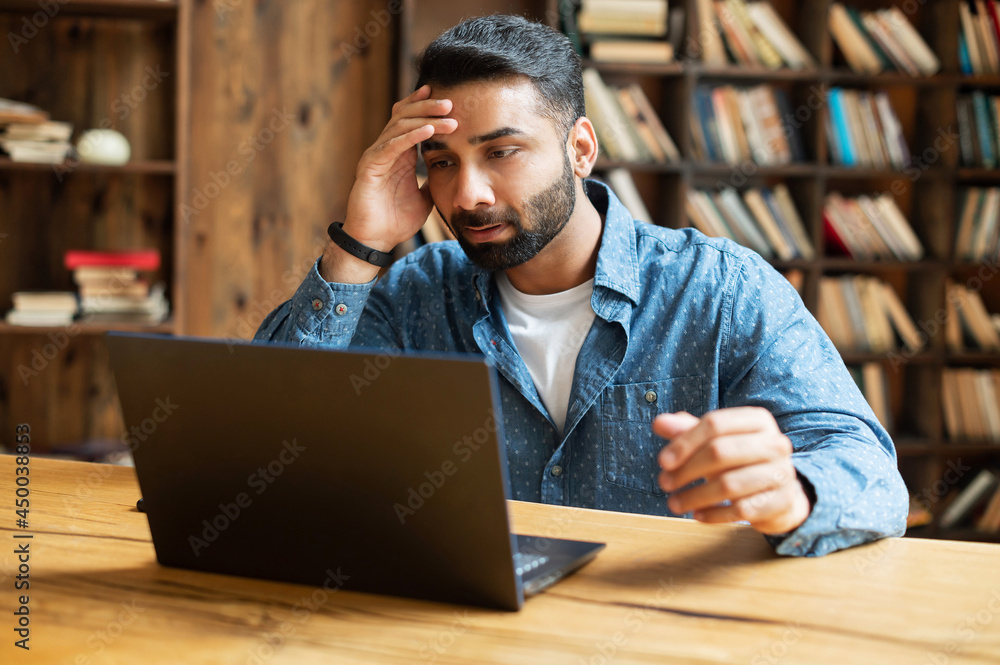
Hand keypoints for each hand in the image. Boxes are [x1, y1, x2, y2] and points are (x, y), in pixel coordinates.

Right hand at [343, 84, 456, 250]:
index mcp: (398, 155)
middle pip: (404, 116)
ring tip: (447, 115)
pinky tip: (429, 130)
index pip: (410, 121)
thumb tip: (450, 173)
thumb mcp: (424, 198)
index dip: (425, 107)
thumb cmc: (396, 221)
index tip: (448, 99)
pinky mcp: (370, 167)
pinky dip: (411, 136)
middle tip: (451, 102)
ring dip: (425, 118)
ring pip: (399, 126)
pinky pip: (392, 146)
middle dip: (428, 107)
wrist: (376, 241)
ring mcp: (376, 157)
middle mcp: (386, 151)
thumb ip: (433, 182)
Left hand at [653, 407, 811, 535]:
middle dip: (686, 470)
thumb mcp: (716, 442)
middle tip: (664, 483)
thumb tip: (659, 423)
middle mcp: (774, 443)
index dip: (685, 442)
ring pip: (728, 484)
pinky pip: (740, 510)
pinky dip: (714, 514)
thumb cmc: (740, 461)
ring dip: (695, 496)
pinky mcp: (780, 502)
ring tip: (674, 504)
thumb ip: (687, 431)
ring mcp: (781, 473)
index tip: (663, 461)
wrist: (781, 493)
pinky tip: (697, 515)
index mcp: (757, 420)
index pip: (715, 423)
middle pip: (720, 452)